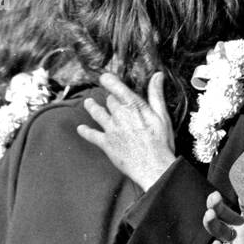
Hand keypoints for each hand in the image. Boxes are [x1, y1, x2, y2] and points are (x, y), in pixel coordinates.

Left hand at [77, 70, 176, 189]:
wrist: (153, 167)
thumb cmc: (160, 143)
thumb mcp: (162, 116)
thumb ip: (156, 95)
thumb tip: (157, 76)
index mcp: (133, 106)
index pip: (115, 86)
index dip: (108, 80)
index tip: (105, 78)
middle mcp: (119, 114)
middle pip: (109, 101)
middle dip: (109, 98)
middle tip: (108, 98)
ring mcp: (111, 129)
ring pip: (97, 113)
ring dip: (92, 107)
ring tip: (88, 103)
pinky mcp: (106, 143)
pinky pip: (92, 135)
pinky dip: (85, 131)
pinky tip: (81, 129)